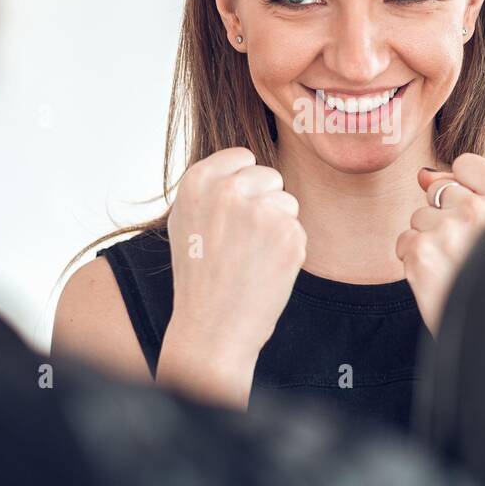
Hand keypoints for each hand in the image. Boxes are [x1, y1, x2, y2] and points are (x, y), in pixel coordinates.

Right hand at [159, 147, 304, 408]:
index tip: (230, 214)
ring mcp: (260, 211)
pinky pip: (298, 229)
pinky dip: (288, 250)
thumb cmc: (199, 275)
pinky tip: (265, 270)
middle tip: (240, 242)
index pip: (243, 157)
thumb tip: (243, 158)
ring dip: (277, 227)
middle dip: (262, 204)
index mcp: (198, 181)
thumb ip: (210, 185)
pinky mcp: (289, 234)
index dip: (242, 187)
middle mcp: (228, 189)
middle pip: (270, 176)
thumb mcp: (186, 220)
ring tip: (250, 258)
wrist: (213, 328)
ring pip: (287, 203)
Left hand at [396, 153, 484, 334]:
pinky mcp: (420, 254)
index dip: (463, 186)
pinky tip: (439, 280)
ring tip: (455, 270)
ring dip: (430, 241)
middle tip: (467, 255)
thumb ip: (475, 195)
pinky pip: (404, 241)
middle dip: (446, 217)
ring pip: (419, 217)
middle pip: (440, 191)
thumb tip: (424, 174)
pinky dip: (415, 262)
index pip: (467, 163)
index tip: (473, 216)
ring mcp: (446, 231)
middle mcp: (479, 210)